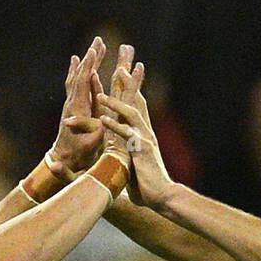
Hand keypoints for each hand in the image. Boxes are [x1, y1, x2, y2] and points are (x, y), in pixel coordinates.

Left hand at [50, 36, 106, 173]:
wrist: (64, 160)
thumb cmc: (79, 155)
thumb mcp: (88, 145)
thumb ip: (89, 130)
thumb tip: (93, 121)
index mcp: (78, 109)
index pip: (83, 83)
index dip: (89, 66)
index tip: (94, 50)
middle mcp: (73, 103)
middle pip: (80, 75)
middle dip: (90, 58)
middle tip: (98, 40)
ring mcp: (72, 104)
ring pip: (79, 78)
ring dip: (87, 62)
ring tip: (95, 47)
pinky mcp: (74, 107)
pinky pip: (77, 85)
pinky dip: (81, 73)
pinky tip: (83, 65)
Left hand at [96, 58, 173, 208]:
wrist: (161, 197)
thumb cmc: (146, 186)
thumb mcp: (133, 164)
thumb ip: (126, 153)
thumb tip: (120, 151)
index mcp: (141, 134)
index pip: (135, 105)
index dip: (129, 88)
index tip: (121, 71)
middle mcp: (144, 132)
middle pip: (136, 101)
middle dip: (128, 82)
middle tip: (120, 63)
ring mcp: (144, 139)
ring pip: (130, 113)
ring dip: (114, 102)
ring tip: (99, 94)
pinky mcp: (142, 151)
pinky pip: (126, 135)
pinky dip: (115, 126)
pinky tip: (104, 119)